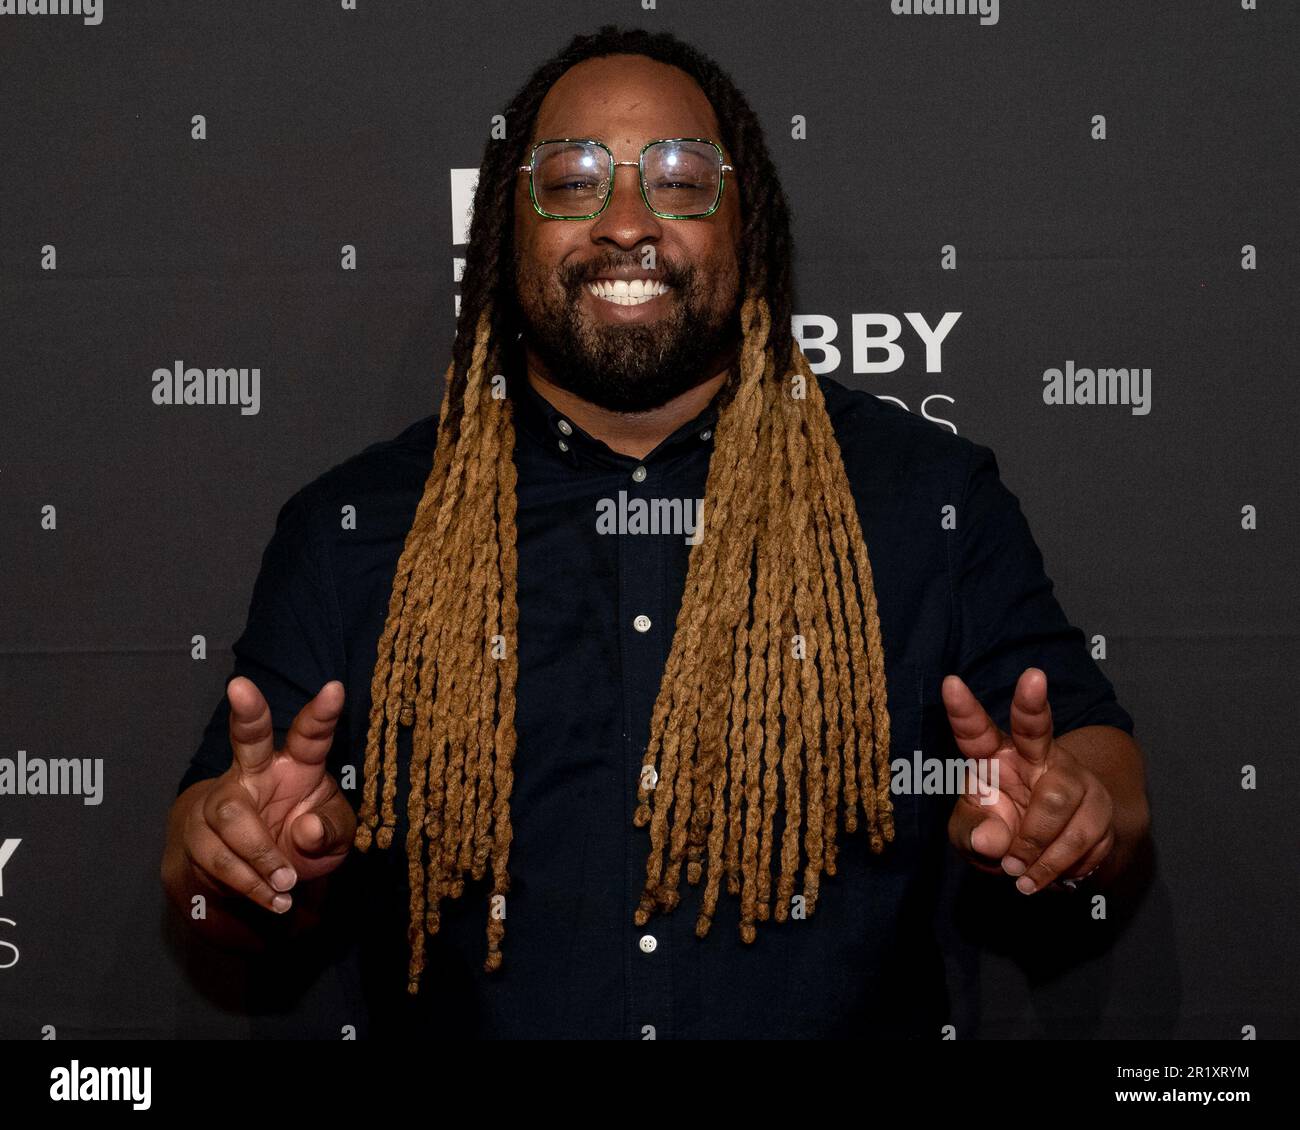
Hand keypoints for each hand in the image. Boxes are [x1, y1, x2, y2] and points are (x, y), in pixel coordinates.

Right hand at [179, 677, 354, 913]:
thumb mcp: (335, 837)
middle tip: (240, 686)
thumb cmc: (307, 836)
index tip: (336, 688)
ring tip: (285, 886)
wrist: (261, 873)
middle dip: (246, 712)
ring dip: (257, 857)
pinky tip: (268, 897)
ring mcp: (222, 800)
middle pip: (247, 741)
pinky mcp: (198, 834)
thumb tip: (306, 830)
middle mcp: (256, 771)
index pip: (311, 734)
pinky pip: (214, 857)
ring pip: (230, 818)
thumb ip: (331, 832)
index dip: (323, 713)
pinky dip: (245, 884)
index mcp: (299, 763)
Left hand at [942, 667, 1115, 893]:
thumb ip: (972, 833)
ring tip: (1017, 872)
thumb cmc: (999, 827)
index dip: (963, 710)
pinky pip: (1082, 840)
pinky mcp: (1101, 808)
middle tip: (1032, 676)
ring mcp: (1072, 780)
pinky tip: (1043, 874)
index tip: (951, 683)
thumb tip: (991, 841)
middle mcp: (1036, 757)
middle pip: (1035, 729)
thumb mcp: (971, 832)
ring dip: (1035, 847)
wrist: (1053, 851)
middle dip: (1032, 703)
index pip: (976, 731)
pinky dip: (1057, 868)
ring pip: (1056, 804)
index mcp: (994, 756)